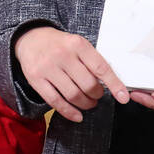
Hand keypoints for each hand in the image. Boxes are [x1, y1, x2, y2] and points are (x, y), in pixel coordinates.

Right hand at [14, 26, 128, 122]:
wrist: (30, 38)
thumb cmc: (58, 44)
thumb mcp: (77, 43)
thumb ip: (91, 60)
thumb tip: (109, 84)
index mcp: (77, 44)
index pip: (101, 67)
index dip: (114, 84)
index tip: (123, 97)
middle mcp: (62, 55)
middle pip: (87, 85)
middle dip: (97, 95)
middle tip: (97, 96)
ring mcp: (48, 68)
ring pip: (73, 95)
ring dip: (85, 104)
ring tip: (88, 103)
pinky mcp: (36, 79)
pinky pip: (55, 101)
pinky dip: (69, 112)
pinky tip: (77, 115)